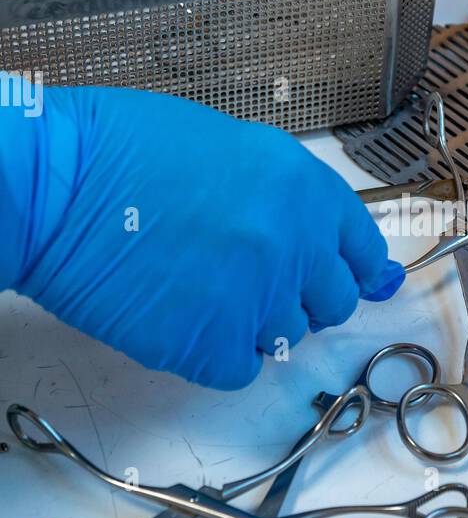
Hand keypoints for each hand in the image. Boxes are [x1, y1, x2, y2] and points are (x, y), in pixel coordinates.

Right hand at [0, 82, 403, 388]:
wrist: (54, 184)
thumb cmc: (123, 151)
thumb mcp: (230, 147)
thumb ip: (288, 198)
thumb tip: (328, 243)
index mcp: (304, 189)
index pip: (362, 249)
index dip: (351, 266)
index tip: (348, 277)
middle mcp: (293, 246)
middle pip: (332, 303)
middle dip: (299, 296)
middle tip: (248, 277)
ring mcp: (255, 301)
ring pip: (285, 338)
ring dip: (252, 323)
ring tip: (197, 286)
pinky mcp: (209, 347)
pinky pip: (239, 370)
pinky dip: (213, 354)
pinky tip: (179, 315)